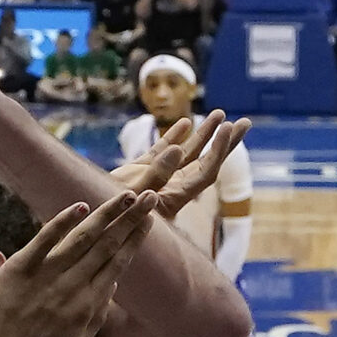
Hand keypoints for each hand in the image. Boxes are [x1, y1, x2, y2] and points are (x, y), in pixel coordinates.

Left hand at [0, 191, 158, 336]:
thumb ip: (97, 317)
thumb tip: (112, 286)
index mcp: (88, 304)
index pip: (117, 264)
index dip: (134, 240)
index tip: (147, 221)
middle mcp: (73, 285)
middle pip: (108, 245)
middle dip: (130, 220)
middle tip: (149, 197)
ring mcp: (47, 274)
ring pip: (84, 238)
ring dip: (107, 215)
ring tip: (126, 196)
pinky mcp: (20, 267)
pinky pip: (45, 240)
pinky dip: (63, 222)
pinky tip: (80, 207)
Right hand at [112, 112, 248, 209]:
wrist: (90, 221)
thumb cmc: (112, 217)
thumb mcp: (134, 196)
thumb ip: (156, 174)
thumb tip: (178, 149)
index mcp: (175, 197)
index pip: (205, 172)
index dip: (219, 150)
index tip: (229, 128)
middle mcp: (171, 187)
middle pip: (205, 162)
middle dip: (225, 142)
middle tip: (245, 123)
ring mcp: (157, 178)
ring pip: (187, 154)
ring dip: (203, 134)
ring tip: (220, 114)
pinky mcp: (141, 171)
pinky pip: (162, 152)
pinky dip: (173, 137)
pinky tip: (185, 123)